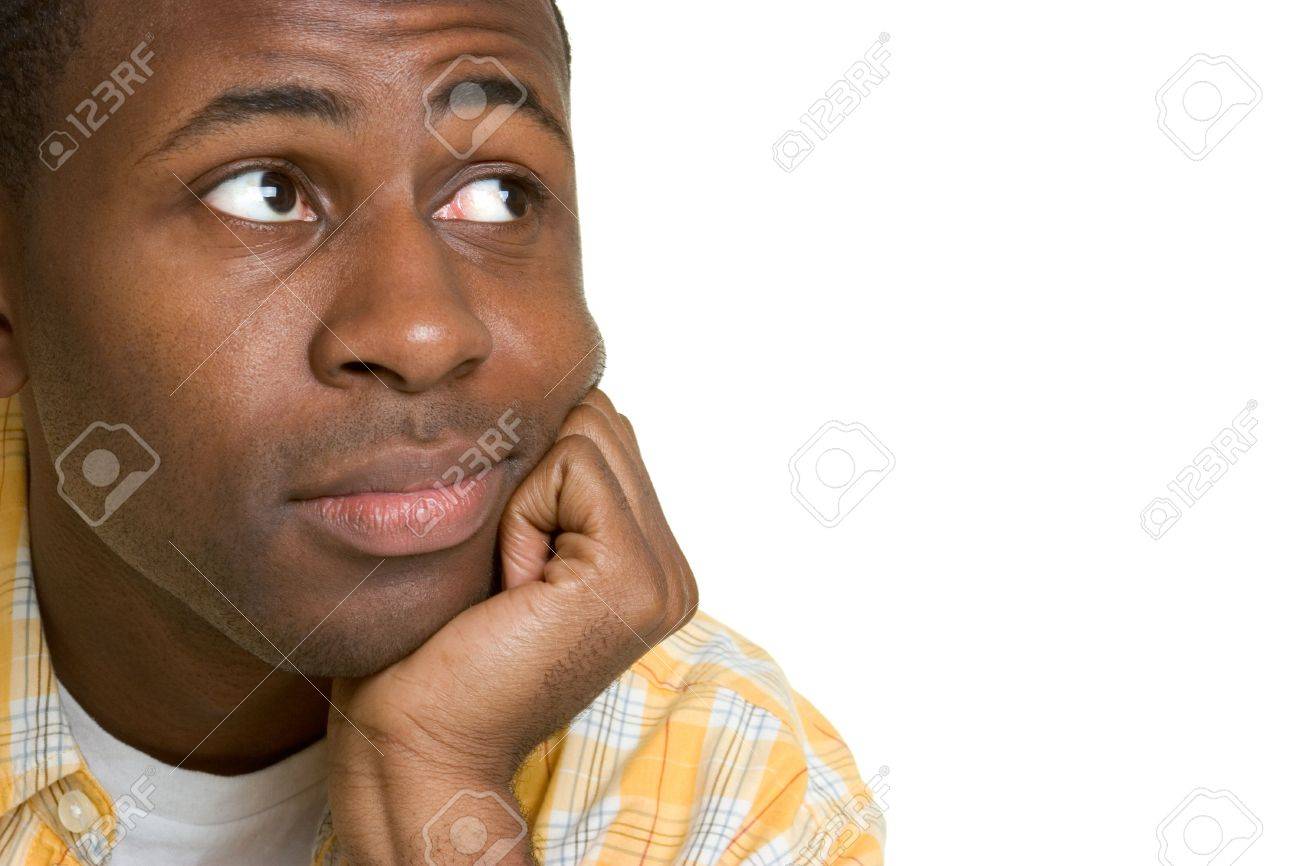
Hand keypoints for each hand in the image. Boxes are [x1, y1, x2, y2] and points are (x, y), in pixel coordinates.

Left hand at [327, 389, 697, 864]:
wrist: (420, 740)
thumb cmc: (436, 643)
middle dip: (535, 472)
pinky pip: (573, 467)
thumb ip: (556, 478)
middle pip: (604, 423)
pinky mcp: (634, 576)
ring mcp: (664, 577)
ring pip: (590, 434)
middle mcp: (671, 571)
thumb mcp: (509, 541)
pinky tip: (513, 585)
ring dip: (526, 494)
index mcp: (648, 564)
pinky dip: (523, 512)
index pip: (606, 435)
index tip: (508, 564)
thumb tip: (565, 394)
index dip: (533, 468)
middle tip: (508, 571)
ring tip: (511, 579)